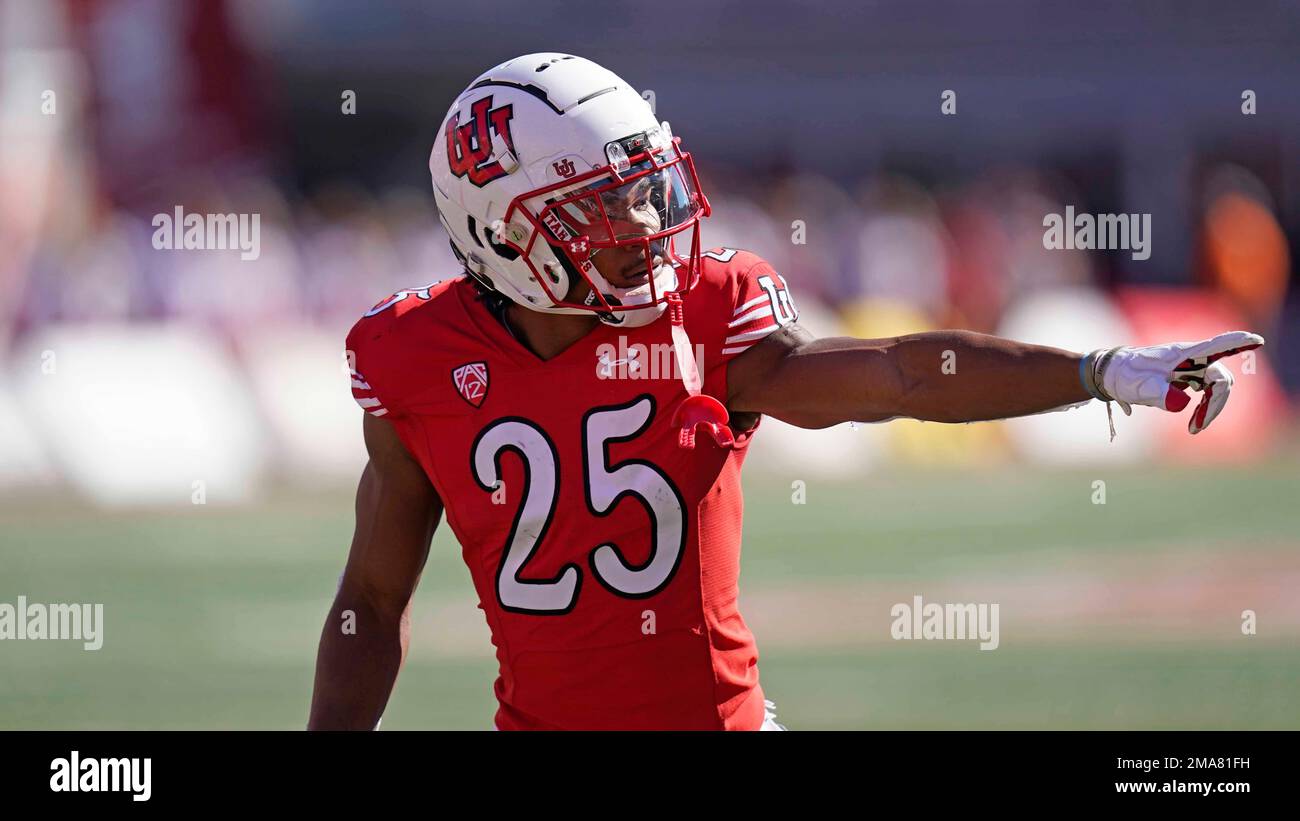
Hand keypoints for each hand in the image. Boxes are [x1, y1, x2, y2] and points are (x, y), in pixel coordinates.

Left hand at [1088, 332, 1264, 433]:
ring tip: (1193, 429)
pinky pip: (1205, 392)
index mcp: (1183, 354)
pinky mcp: (1186, 378)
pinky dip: (1203, 407)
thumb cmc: (1125, 375)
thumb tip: (1182, 404)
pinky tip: (1193, 421)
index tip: (1257, 341)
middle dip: (1216, 404)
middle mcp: (1191, 359)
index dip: (1237, 343)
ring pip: (1215, 388)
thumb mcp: (1141, 387)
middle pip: (1220, 379)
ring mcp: (1190, 368)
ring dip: (1210, 408)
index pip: (1216, 346)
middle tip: (1197, 427)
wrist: (1111, 375)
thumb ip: (1161, 394)